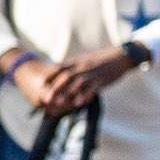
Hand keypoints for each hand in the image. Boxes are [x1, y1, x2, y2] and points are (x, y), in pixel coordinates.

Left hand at [26, 46, 140, 113]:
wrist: (120, 57)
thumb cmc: (100, 62)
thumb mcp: (84, 62)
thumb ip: (73, 69)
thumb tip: (62, 78)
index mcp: (77, 63)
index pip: (60, 68)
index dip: (50, 76)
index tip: (40, 84)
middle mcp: (82, 67)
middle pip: (66, 77)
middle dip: (55, 88)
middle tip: (46, 99)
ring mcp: (92, 73)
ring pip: (77, 83)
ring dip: (66, 93)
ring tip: (58, 103)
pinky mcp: (102, 80)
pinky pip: (92, 88)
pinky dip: (84, 95)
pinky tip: (78, 103)